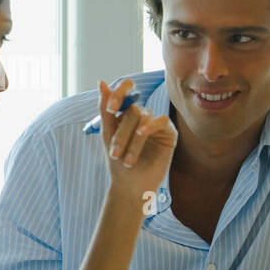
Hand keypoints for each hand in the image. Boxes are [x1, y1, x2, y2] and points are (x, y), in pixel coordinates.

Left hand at [97, 78, 177, 204]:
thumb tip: (101, 82)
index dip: (118, 94)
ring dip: (131, 140)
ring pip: (143, 118)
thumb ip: (105, 109)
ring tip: (127, 160)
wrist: (132, 187)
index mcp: (126, 114)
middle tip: (115, 154)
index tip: (110, 109)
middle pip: (132, 110)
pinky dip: (150, 126)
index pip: (126, 91)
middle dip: (121, 133)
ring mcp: (156, 124)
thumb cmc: (118, 163)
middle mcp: (142, 117)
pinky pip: (161, 121)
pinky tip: (142, 135)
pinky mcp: (169, 133)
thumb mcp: (107, 134)